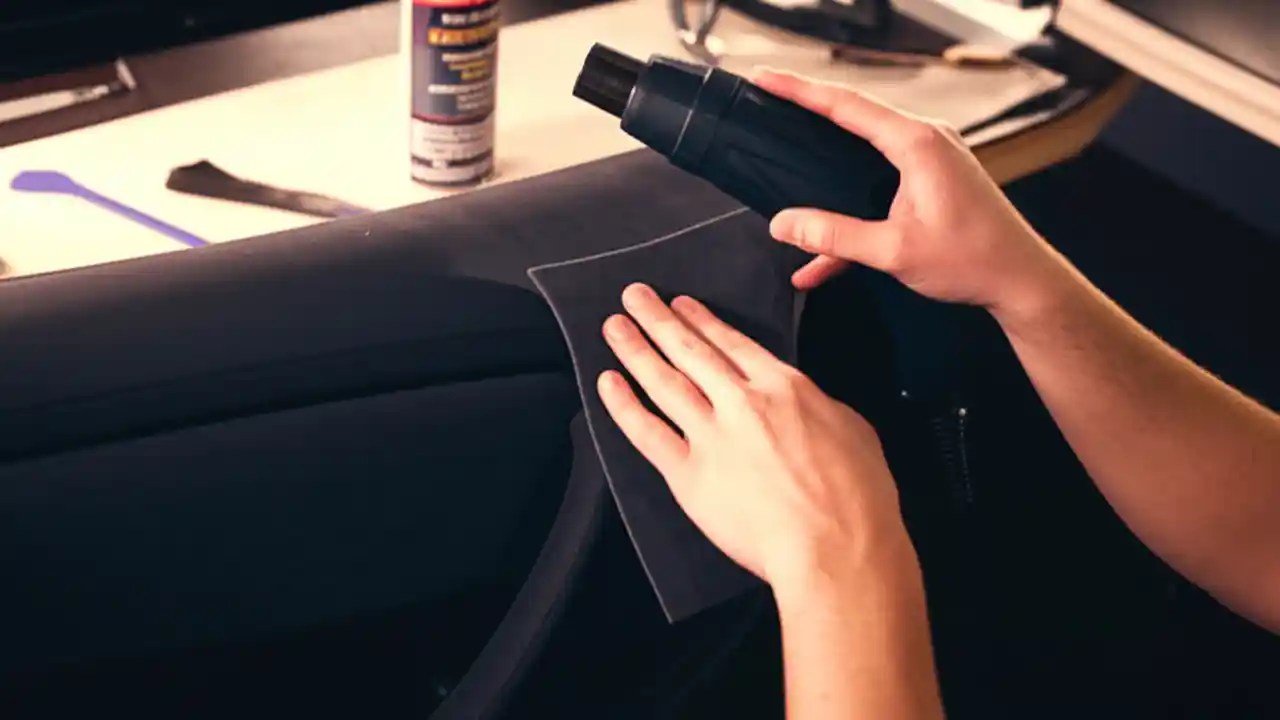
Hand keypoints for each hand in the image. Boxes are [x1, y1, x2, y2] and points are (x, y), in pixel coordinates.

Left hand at [597, 283, 913, 585]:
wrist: (835, 548)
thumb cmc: (857, 498)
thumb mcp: (851, 428)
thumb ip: (815, 405)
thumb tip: (799, 402)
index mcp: (784, 387)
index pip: (732, 343)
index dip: (701, 320)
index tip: (680, 304)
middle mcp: (741, 402)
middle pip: (690, 350)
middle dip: (659, 319)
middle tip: (634, 296)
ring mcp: (711, 436)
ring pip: (663, 381)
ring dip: (635, 349)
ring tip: (614, 326)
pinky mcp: (688, 475)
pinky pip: (647, 432)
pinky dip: (623, 405)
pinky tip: (608, 384)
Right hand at [754, 69, 1068, 322]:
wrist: (1021, 281)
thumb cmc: (974, 260)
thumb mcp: (893, 251)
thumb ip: (833, 236)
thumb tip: (784, 225)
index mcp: (917, 144)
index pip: (846, 105)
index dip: (799, 90)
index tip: (766, 79)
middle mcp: (926, 141)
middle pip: (852, 119)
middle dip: (807, 113)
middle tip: (768, 101)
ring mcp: (930, 161)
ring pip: (862, 156)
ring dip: (825, 170)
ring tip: (785, 163)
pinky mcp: (931, 183)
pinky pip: (879, 187)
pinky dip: (852, 216)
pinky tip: (821, 260)